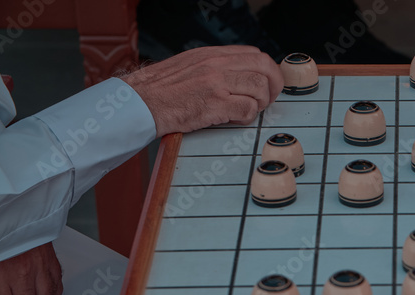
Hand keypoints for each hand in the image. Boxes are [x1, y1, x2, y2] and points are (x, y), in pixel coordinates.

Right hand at [121, 46, 283, 135]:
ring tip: (246, 111)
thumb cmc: (163, 89)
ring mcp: (216, 83)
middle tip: (267, 100)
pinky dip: (246, 117)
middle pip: (263, 68)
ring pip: (259, 88)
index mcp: (212, 54)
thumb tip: (243, 74)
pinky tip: (233, 119)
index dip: (268, 71)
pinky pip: (247, 109)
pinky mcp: (214, 103)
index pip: (255, 54)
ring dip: (259, 104)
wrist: (141, 102)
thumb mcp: (191, 66)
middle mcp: (216, 64)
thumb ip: (216, 67)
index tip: (268, 84)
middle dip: (273, 86)